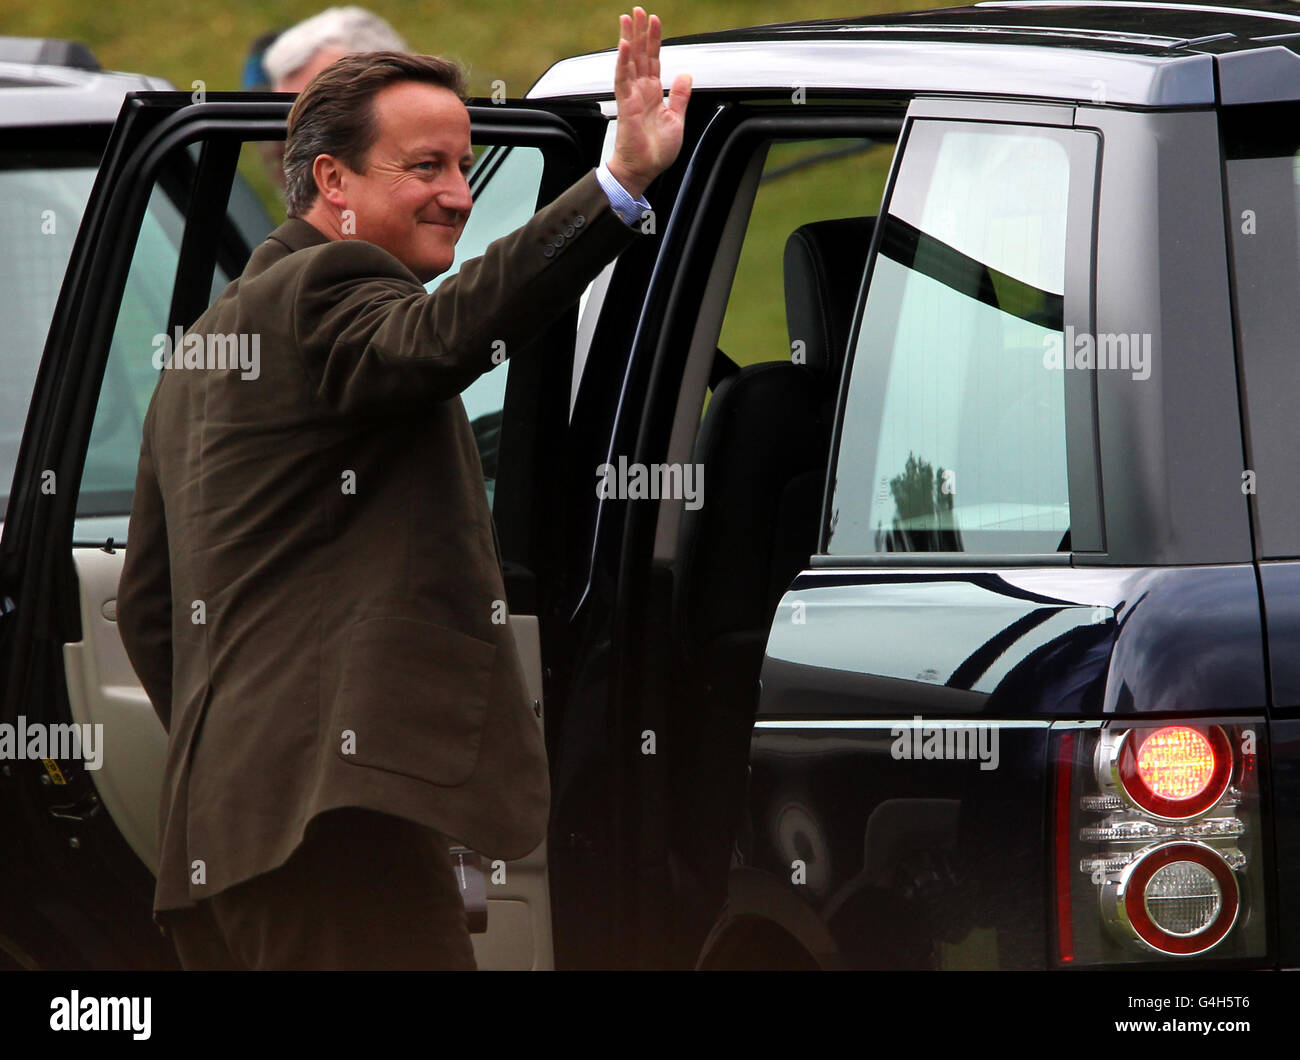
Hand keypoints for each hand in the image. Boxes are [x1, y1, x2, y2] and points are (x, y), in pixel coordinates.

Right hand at [607, 7, 691, 198]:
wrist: (644, 170)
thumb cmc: (656, 151)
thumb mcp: (677, 119)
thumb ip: (680, 96)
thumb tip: (685, 75)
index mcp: (653, 93)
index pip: (653, 60)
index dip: (654, 40)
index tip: (654, 21)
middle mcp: (641, 91)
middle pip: (640, 55)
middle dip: (639, 31)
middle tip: (638, 10)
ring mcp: (631, 96)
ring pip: (629, 61)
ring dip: (628, 38)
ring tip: (628, 18)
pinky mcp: (625, 104)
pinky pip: (623, 79)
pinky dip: (623, 61)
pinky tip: (624, 45)